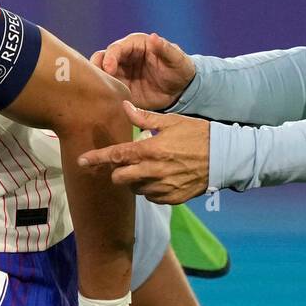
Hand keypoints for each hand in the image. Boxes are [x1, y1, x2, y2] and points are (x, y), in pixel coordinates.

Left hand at [78, 102, 210, 202]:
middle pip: (120, 178)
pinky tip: (162, 177)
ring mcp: (162, 187)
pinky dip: (151, 189)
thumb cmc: (198, 134)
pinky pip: (151, 196)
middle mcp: (152, 171)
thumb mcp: (172, 121)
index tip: (81, 161)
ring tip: (150, 168)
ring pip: (135, 188)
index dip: (96, 159)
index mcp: (150, 149)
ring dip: (136, 180)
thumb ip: (145, 118)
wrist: (224, 157)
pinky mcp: (171, 198)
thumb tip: (125, 106)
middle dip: (118, 172)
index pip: (116, 155)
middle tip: (127, 164)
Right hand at [90, 32, 195, 110]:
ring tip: (96, 92)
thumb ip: (165, 49)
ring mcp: (120, 74)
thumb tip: (153, 37)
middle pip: (101, 59)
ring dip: (96, 81)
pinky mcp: (120, 89)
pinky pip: (107, 90)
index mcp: (135, 45)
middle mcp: (124, 57)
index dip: (110, 57)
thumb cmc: (179, 69)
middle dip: (96, 68)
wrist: (181, 91)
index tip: (109, 69)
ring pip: (100, 74)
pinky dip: (102, 94)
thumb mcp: (176, 59)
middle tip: (97, 81)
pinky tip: (102, 102)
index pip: (116, 48)